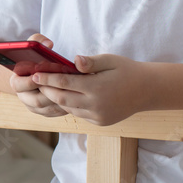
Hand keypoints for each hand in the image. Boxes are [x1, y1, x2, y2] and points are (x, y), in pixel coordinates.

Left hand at [31, 53, 149, 125]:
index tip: (34, 74)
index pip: (64, 83)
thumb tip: (73, 60)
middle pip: (61, 99)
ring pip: (69, 108)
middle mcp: (96, 104)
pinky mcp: (100, 122)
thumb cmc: (126, 70)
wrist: (147, 90)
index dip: (47, 79)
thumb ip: (90, 62)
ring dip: (56, 99)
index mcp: (97, 87)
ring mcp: (98, 116)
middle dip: (46, 91)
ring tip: (47, 89)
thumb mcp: (110, 60)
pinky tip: (64, 98)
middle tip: (36, 82)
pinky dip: (70, 106)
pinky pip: (79, 114)